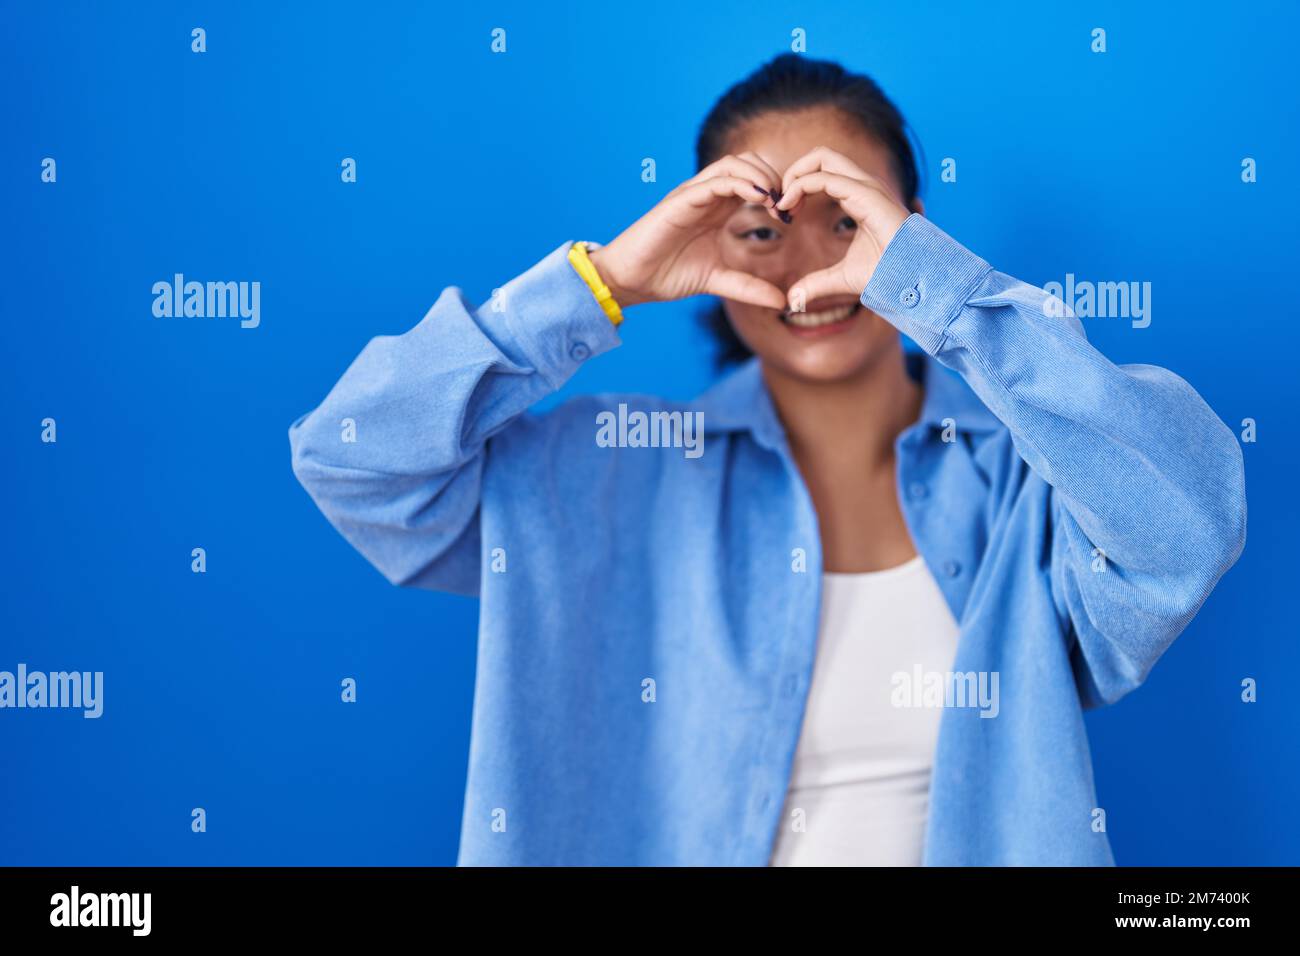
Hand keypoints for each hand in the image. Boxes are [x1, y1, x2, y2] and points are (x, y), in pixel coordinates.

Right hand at [587, 154, 789, 311]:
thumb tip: (782, 301)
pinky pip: (715, 181)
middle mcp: (707, 195)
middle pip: (748, 163)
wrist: (630, 280)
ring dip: (761, 176)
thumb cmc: (668, 275)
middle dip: (774, 178)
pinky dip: (740, 183)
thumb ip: (748, 287)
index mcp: (717, 208)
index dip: (778, 191)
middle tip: (787, 206)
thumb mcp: (718, 281)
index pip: (754, 181)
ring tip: (775, 200)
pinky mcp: (681, 200)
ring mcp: (693, 194)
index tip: (791, 216)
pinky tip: (759, 198)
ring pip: (733, 164)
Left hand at [774, 147, 911, 309]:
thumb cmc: (887, 274)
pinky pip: (826, 178)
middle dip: (793, 171)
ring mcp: (866, 187)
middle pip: (821, 155)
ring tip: (782, 205)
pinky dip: (800, 186)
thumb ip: (816, 283)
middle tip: (779, 203)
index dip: (797, 186)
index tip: (783, 214)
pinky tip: (789, 208)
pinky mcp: (866, 195)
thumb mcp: (842, 279)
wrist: (911, 279)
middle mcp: (863, 186)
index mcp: (859, 197)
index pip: (822, 172)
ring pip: (822, 156)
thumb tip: (794, 298)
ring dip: (794, 175)